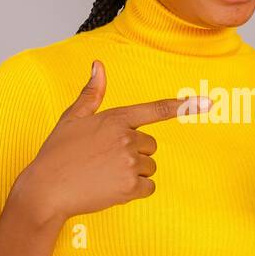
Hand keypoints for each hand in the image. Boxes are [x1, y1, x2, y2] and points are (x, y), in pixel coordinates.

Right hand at [11, 59, 206, 222]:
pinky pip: (147, 187)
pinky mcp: (130, 186)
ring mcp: (129, 163)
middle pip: (150, 146)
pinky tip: (110, 188)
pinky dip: (134, 191)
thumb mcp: (72, 118)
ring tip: (104, 175)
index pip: (156, 110)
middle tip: (105, 161)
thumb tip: (98, 65)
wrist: (45, 190)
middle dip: (134, 153)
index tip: (208, 103)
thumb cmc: (57, 154)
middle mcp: (126, 138)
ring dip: (133, 173)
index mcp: (115, 118)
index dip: (184, 106)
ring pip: (149, 167)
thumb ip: (92, 93)